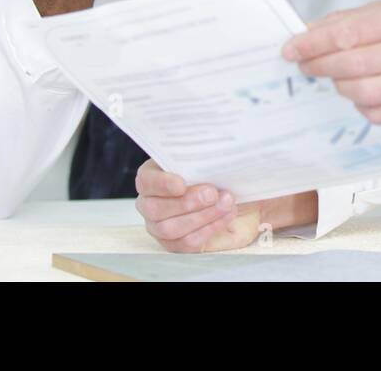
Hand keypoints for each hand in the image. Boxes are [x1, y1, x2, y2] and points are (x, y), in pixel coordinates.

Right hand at [134, 159, 317, 252]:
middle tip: (213, 193)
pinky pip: (186, 243)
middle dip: (187, 202)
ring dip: (201, 216)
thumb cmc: (217, 171)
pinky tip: (226, 216)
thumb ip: (205, 151)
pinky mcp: (175, 244)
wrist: (234, 193)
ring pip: (169, 229)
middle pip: (155, 209)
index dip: (161, 183)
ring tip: (226, 203)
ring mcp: (159, 226)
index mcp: (153, 176)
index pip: (146, 181)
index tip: (182, 183)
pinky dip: (208, 229)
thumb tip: (214, 137)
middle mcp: (150, 202)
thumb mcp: (210, 157)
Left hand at [281, 0, 380, 121]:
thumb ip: (354, 19)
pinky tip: (360, 94)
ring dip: (340, 86)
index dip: (314, 43)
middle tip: (306, 66)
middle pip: (354, 65)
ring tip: (336, 78)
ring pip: (365, 93)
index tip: (292, 49)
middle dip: (320, 66)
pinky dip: (361, 106)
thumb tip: (310, 32)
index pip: (350, 33)